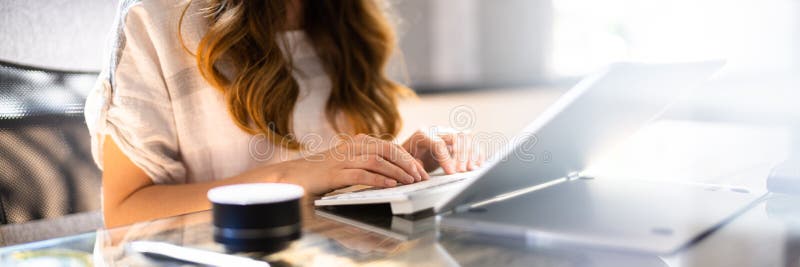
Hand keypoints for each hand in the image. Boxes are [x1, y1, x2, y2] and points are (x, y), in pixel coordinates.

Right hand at [274, 134, 427, 194]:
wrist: (294, 175)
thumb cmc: (324, 171)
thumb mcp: (350, 162)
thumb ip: (369, 162)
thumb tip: (396, 171)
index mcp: (358, 142)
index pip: (390, 146)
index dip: (408, 158)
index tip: (421, 170)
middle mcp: (352, 147)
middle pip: (387, 150)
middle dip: (407, 164)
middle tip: (420, 177)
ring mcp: (343, 159)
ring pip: (377, 161)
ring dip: (397, 171)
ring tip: (410, 181)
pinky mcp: (334, 174)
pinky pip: (361, 174)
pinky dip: (378, 179)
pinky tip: (390, 185)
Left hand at [402, 129, 483, 173]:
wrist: (411, 152)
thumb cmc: (408, 158)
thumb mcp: (405, 162)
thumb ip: (413, 164)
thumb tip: (422, 165)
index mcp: (422, 135)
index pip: (438, 143)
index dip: (446, 158)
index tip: (451, 172)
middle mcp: (437, 131)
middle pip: (455, 136)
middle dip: (461, 154)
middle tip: (461, 171)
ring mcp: (448, 134)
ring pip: (466, 136)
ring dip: (471, 153)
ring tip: (471, 169)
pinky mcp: (457, 140)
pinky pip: (471, 141)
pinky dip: (477, 152)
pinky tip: (478, 164)